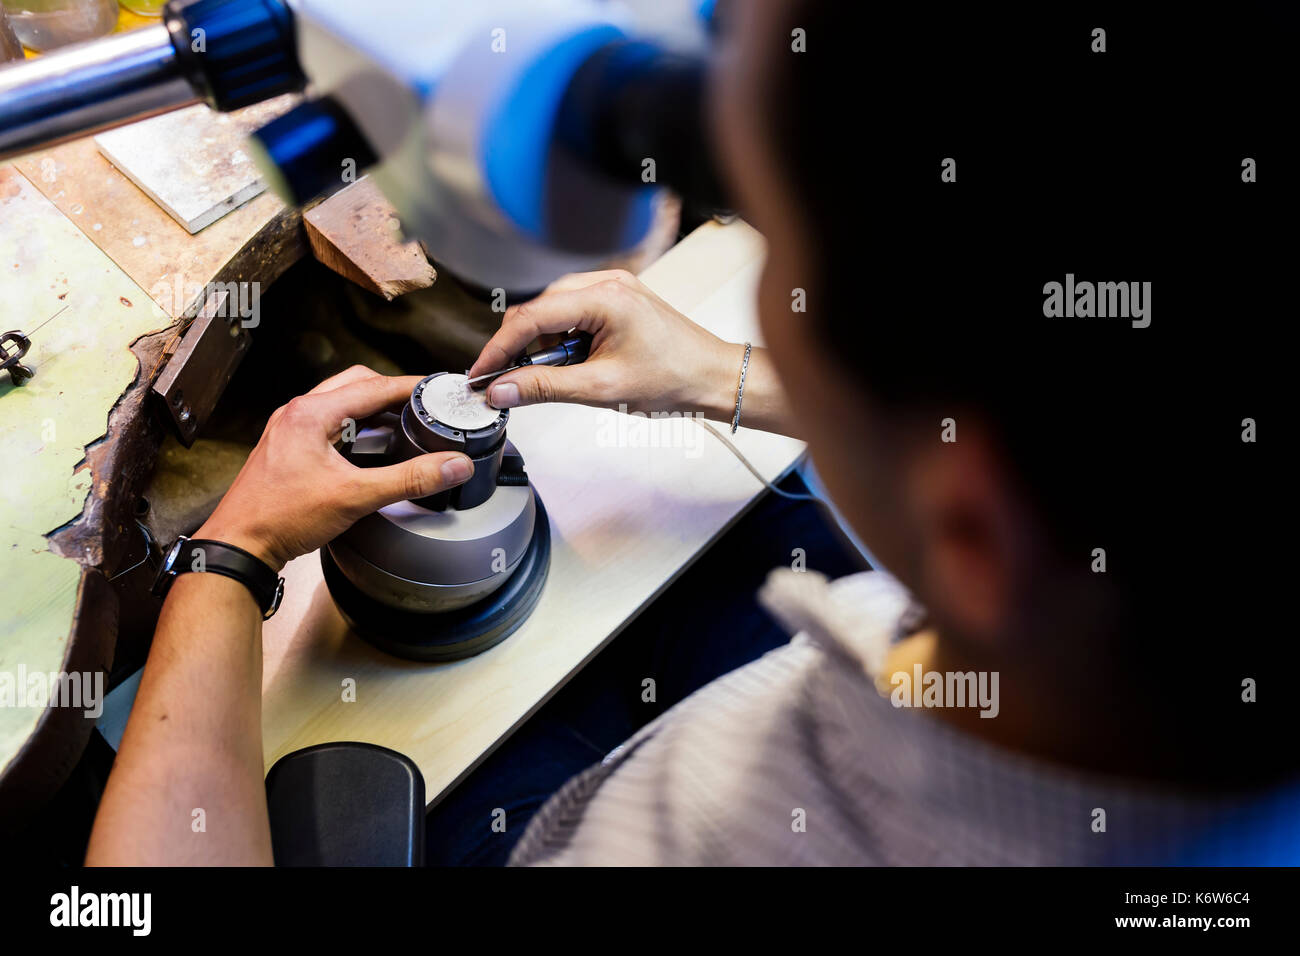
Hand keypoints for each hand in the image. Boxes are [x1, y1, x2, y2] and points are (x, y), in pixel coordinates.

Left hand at [196, 366, 473, 570]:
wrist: (238, 546)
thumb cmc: (280, 517)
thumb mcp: (355, 497)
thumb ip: (409, 479)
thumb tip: (452, 466)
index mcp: (311, 413)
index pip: (374, 386)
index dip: (412, 385)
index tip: (439, 388)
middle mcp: (297, 413)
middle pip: (357, 385)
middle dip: (393, 393)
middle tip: (424, 404)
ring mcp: (289, 430)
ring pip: (341, 405)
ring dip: (373, 410)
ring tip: (404, 423)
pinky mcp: (288, 450)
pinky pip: (329, 425)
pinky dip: (356, 428)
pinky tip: (371, 448)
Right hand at [468, 270, 744, 418]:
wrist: (715, 378)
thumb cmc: (674, 380)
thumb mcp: (601, 389)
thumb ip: (545, 387)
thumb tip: (501, 391)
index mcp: (603, 297)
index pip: (530, 318)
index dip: (498, 348)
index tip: (479, 374)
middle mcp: (606, 282)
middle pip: (538, 309)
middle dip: (519, 346)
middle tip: (508, 381)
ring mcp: (613, 287)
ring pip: (553, 311)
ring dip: (543, 344)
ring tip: (557, 375)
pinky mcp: (618, 299)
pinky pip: (574, 312)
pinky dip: (564, 338)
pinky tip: (574, 363)